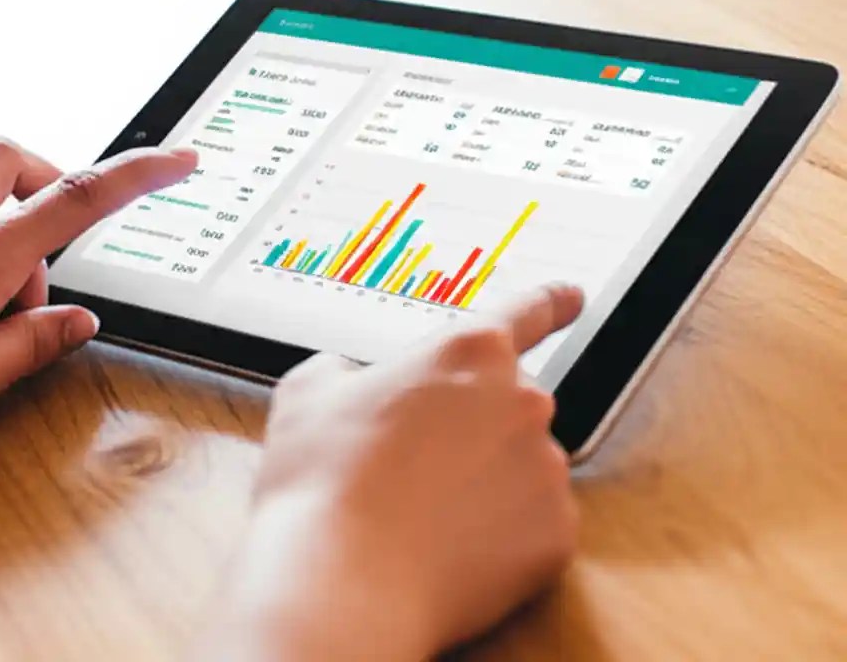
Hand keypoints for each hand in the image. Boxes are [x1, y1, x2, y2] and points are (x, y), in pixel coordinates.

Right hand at [201, 285, 582, 661]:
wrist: (341, 582)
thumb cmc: (321, 483)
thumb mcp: (308, 393)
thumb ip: (345, 370)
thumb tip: (351, 380)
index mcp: (468, 353)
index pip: (526, 312)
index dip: (551, 302)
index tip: (572, 297)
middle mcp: (523, 401)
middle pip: (511, 402)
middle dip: (475, 425)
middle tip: (415, 463)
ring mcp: (546, 470)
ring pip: (521, 467)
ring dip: (484, 480)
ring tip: (420, 514)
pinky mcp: (555, 535)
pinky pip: (532, 525)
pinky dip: (498, 534)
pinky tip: (446, 546)